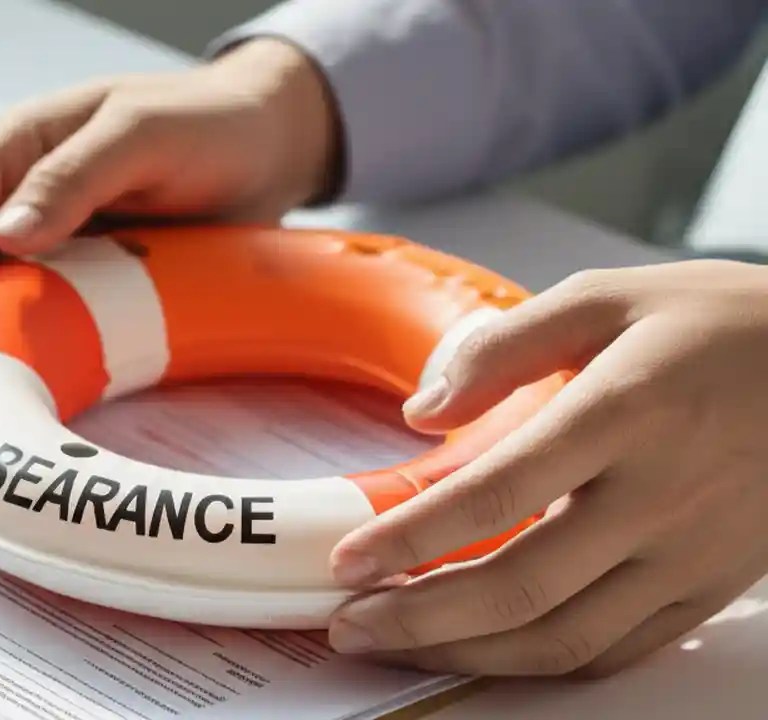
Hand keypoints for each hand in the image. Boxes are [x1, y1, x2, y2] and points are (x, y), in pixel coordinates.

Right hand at [0, 39, 337, 376]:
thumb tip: (5, 233)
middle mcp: (20, 196)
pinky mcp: (80, 275)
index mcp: (19, 146)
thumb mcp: (141, 133)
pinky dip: (0, 347)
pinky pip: (28, 313)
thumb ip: (75, 174)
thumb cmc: (204, 124)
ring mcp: (48, 240)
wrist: (268, 145)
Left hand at [327, 260, 767, 677]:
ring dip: (466, 654)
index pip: (498, 495)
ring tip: (393, 646)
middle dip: (421, 619)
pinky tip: (480, 652)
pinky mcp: (708, 588)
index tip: (348, 560)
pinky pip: (615, 650)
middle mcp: (659, 496)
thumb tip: (421, 411)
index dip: (412, 538)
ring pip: (564, 636)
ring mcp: (689, 554)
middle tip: (347, 625)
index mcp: (625, 412)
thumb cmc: (720, 324)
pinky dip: (537, 663)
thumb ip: (504, 345)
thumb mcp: (608, 295)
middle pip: (523, 585)